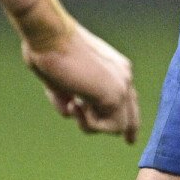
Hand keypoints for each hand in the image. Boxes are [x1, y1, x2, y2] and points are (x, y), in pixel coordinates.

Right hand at [23, 21, 140, 142]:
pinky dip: (90, 124)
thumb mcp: (58, 80)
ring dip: (91, 125)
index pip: (127, 97)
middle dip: (129, 130)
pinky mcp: (115, 95)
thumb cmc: (47, 52)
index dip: (128, 117)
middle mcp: (122, 75)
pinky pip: (110, 127)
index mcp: (113, 66)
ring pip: (119, 125)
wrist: (50, 37)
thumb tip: (69, 113)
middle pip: (132, 113)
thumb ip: (67, 97)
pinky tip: (76, 105)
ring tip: (74, 105)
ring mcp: (121, 86)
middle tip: (130, 142)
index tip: (129, 137)